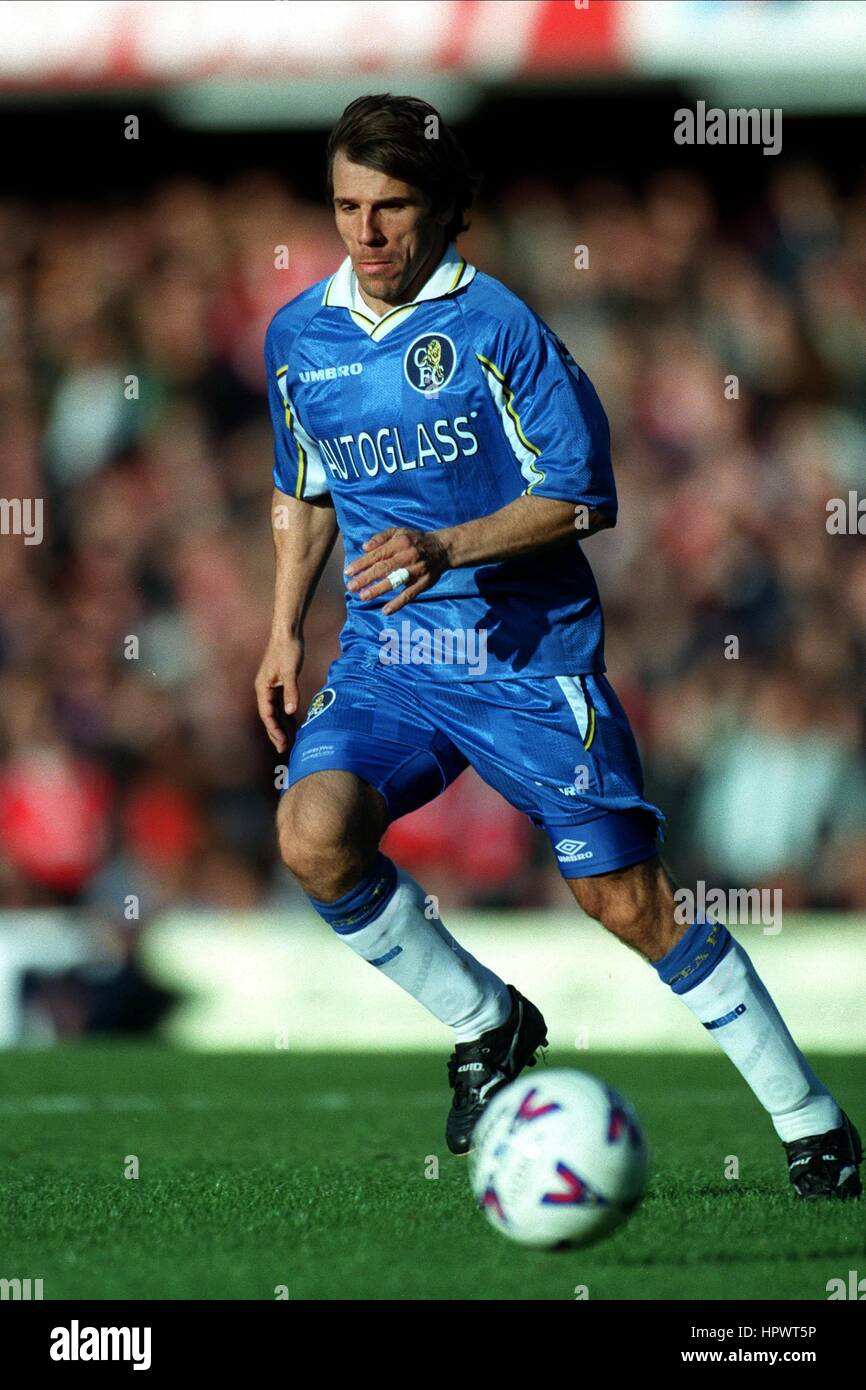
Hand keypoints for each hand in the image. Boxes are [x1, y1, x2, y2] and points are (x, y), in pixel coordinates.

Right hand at [254, 633, 303, 753]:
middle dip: (276, 734)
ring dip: (281, 726)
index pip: (268, 715)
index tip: (282, 744)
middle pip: (269, 717)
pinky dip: (287, 716)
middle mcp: (265, 690)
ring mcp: (271, 687)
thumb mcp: (290, 671)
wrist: (287, 632)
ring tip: (289, 742)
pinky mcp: (279, 684)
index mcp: (263, 688)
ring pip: (275, 712)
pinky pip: (281, 705)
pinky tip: (294, 725)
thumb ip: (291, 691)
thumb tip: (290, 713)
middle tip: (284, 750)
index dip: (274, 731)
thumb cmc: (287, 650)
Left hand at [344, 527, 450, 614]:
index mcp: (399, 543)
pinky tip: (385, 610)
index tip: (348, 572)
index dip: (361, 564)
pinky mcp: (423, 583)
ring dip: (378, 590)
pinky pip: (409, 594)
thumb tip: (363, 548)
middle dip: (365, 578)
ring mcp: (416, 571)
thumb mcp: (399, 532)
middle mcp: (407, 556)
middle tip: (351, 587)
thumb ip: (380, 538)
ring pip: (394, 581)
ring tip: (363, 596)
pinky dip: (398, 603)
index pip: (377, 555)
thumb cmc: (415, 540)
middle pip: (383, 568)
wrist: (442, 548)